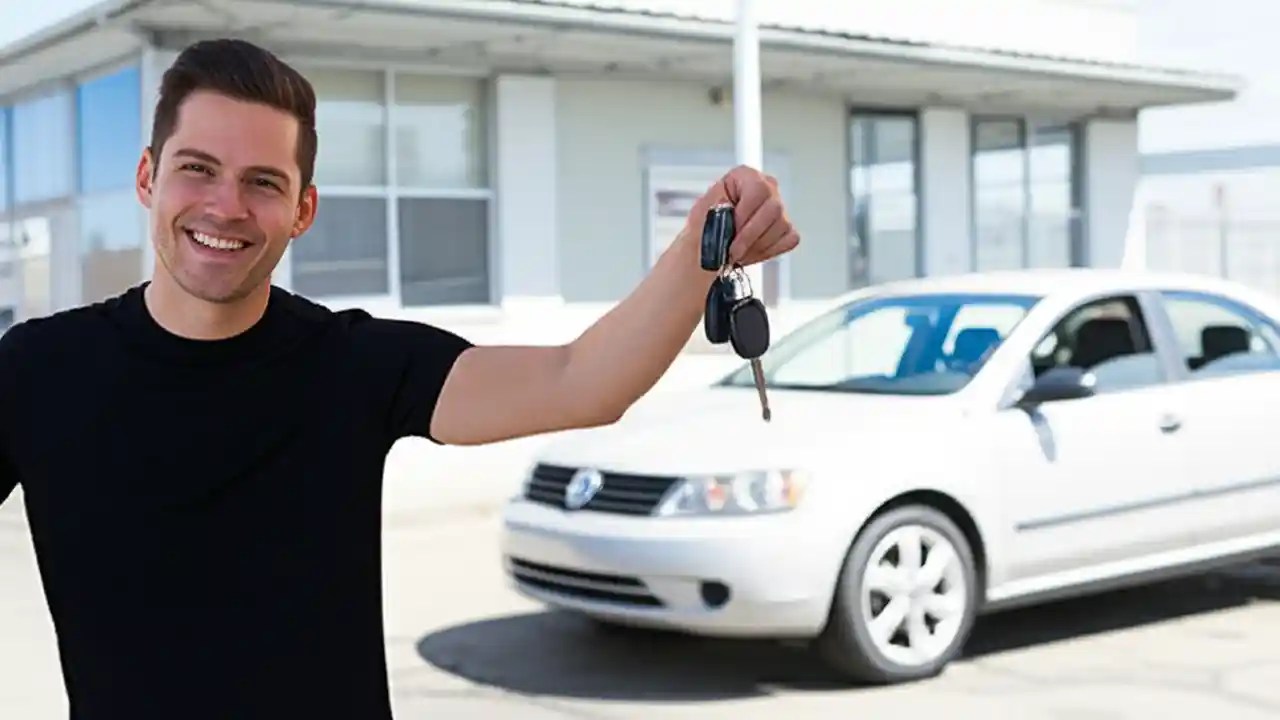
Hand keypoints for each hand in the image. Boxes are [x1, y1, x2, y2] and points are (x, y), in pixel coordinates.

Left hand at [683, 165, 799, 266]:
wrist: (707, 248)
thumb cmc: (703, 228)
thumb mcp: (701, 215)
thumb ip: (714, 208)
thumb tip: (726, 204)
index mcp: (745, 176)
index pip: (758, 189)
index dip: (744, 214)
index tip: (730, 230)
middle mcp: (767, 187)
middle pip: (774, 208)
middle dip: (750, 235)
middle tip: (733, 250)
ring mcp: (780, 208)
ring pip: (781, 227)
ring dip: (756, 246)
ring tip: (737, 252)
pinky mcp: (787, 229)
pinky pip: (788, 241)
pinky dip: (767, 252)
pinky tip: (749, 252)